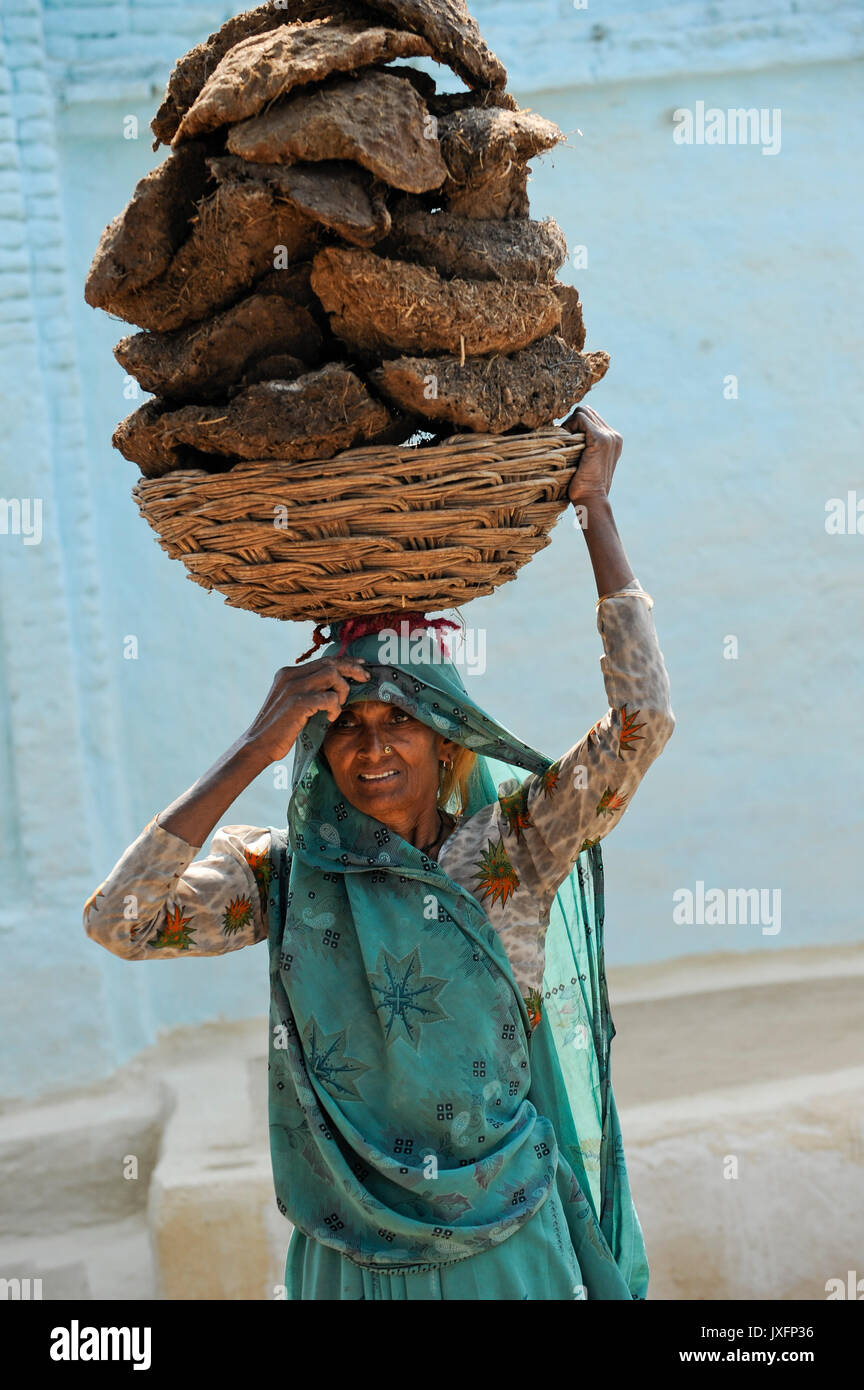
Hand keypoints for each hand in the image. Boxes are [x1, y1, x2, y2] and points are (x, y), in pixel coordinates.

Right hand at [242, 656, 370, 763]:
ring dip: (342, 691)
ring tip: (338, 706)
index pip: (323, 660)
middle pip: (330, 663)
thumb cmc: (279, 728)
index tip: (361, 665)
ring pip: (332, 675)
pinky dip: (335, 707)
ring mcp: (293, 688)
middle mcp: (290, 676)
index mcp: (288, 673)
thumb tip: (336, 683)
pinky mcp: (297, 703)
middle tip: (365, 678)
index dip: (345, 661)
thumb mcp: (292, 702)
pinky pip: (329, 698)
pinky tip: (329, 718)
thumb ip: (308, 690)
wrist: (258, 745)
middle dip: (352, 669)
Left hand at [561, 403, 622, 504]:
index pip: (591, 417)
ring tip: (563, 441)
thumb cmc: (583, 487)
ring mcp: (609, 436)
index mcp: (613, 440)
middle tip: (561, 439)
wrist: (591, 500)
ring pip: (582, 412)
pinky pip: (580, 418)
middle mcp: (613, 435)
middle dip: (571, 421)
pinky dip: (568, 426)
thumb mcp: (586, 462)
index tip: (564, 439)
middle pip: (587, 411)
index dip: (574, 424)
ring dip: (569, 423)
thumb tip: (566, 435)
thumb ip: (584, 446)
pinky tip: (564, 441)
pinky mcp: (600, 439)